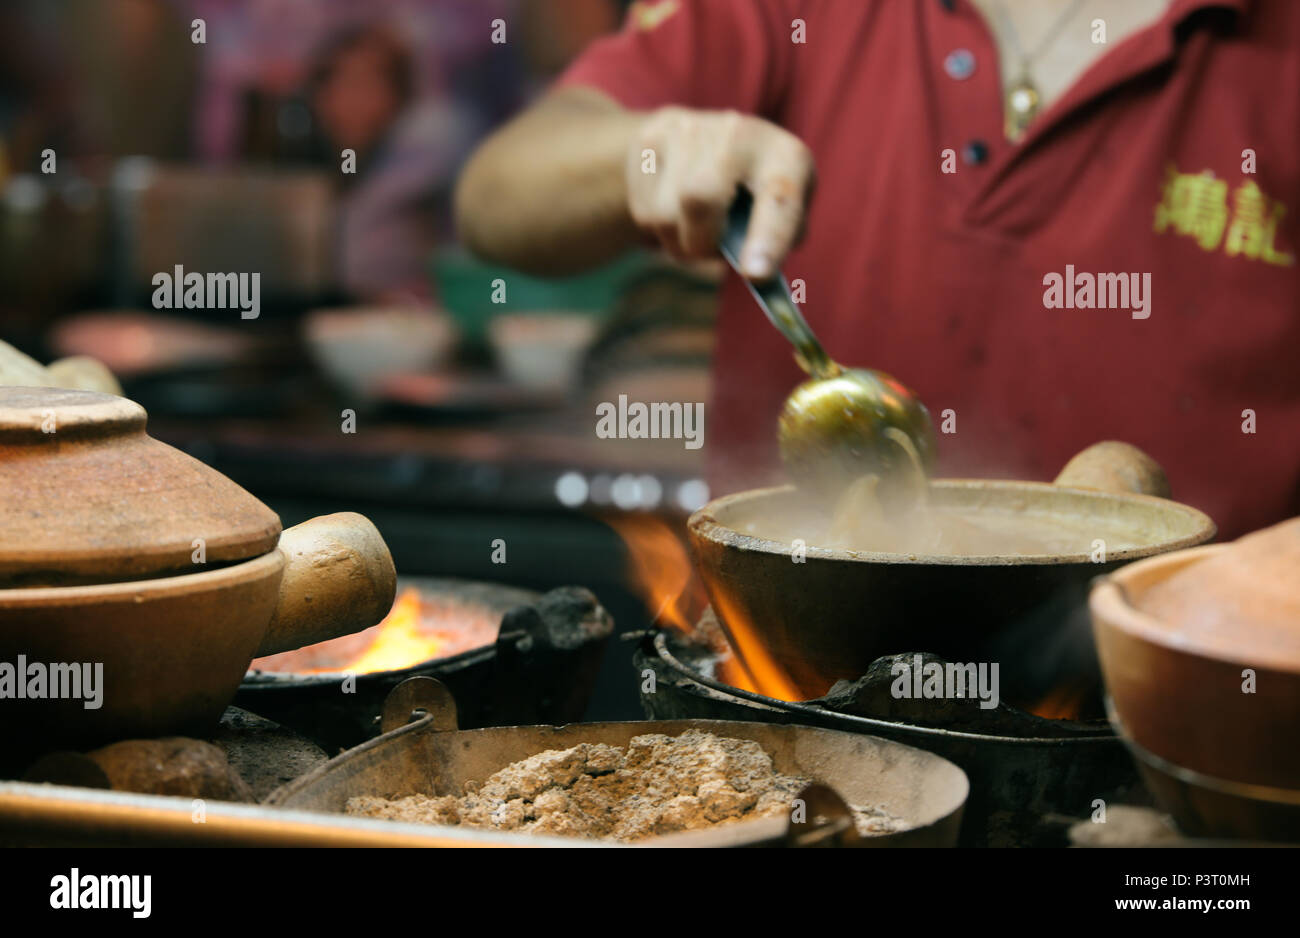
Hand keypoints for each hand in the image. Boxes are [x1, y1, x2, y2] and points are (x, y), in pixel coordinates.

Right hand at [625, 107, 814, 278]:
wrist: (708, 140)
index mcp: (784, 154)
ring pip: (666, 214)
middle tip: (709, 251)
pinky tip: (675, 211)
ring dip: (679, 241)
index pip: (778, 196)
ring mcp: (687, 130)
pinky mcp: (649, 142)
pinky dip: (659, 229)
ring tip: (695, 230)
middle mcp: (737, 132)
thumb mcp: (783, 210)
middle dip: (702, 242)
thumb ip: (777, 240)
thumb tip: (755, 268)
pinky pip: (644, 211)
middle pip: (701, 199)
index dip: (769, 238)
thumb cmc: (754, 192)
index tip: (756, 274)